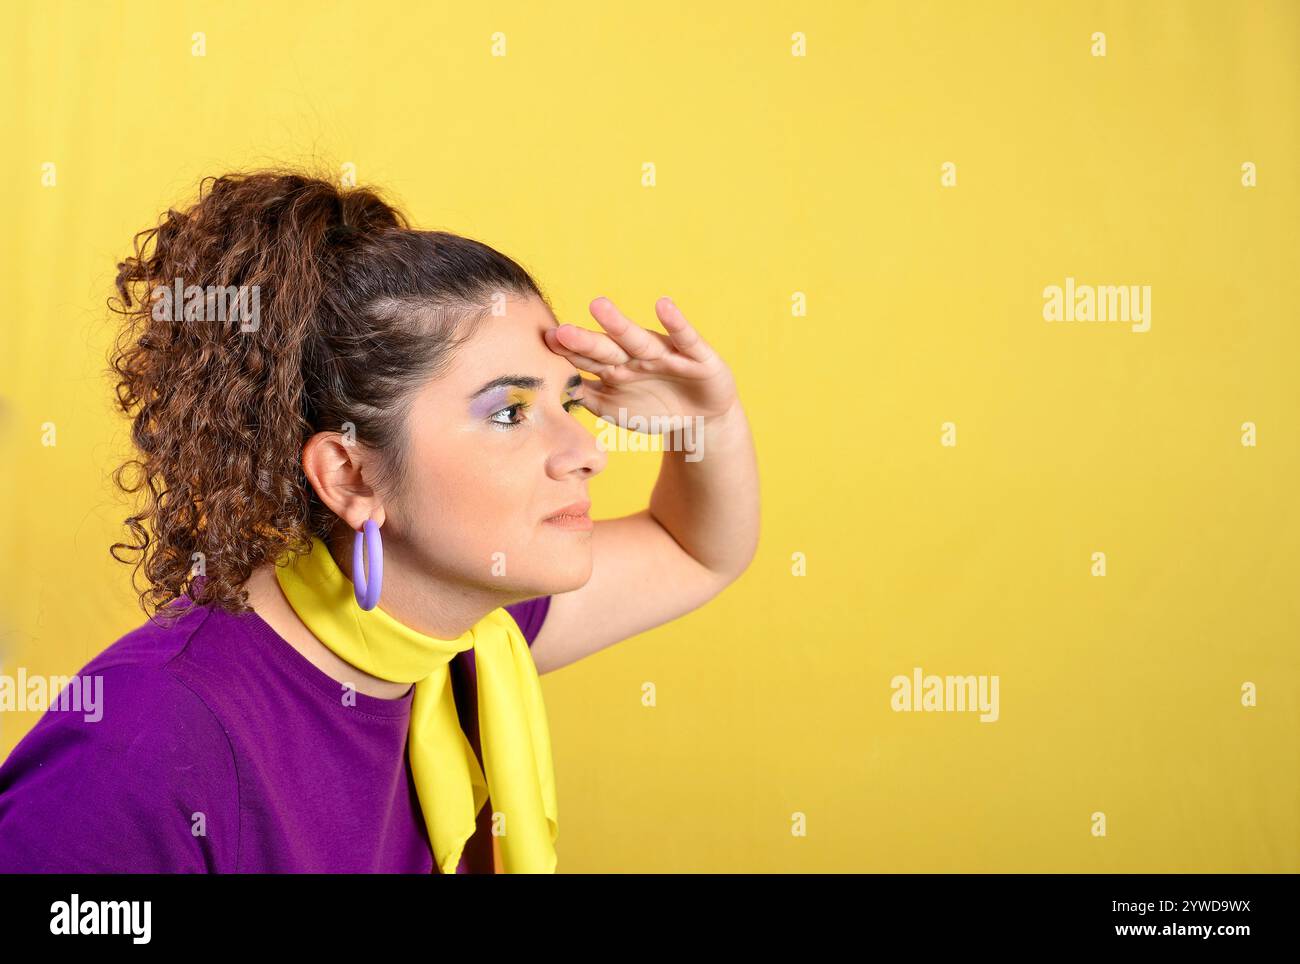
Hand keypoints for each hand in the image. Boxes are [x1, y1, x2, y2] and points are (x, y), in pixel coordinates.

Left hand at [543, 296, 737, 431]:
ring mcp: (665, 354)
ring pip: (639, 340)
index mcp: (615, 368)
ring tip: (598, 306)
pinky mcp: (697, 356)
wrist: (700, 420)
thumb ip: (587, 398)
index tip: (545, 343)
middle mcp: (636, 356)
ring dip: (619, 325)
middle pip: (607, 348)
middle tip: (561, 331)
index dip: (568, 353)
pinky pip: (685, 338)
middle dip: (585, 341)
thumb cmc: (654, 410)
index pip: (587, 360)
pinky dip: (676, 322)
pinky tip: (663, 306)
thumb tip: (552, 390)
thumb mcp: (616, 410)